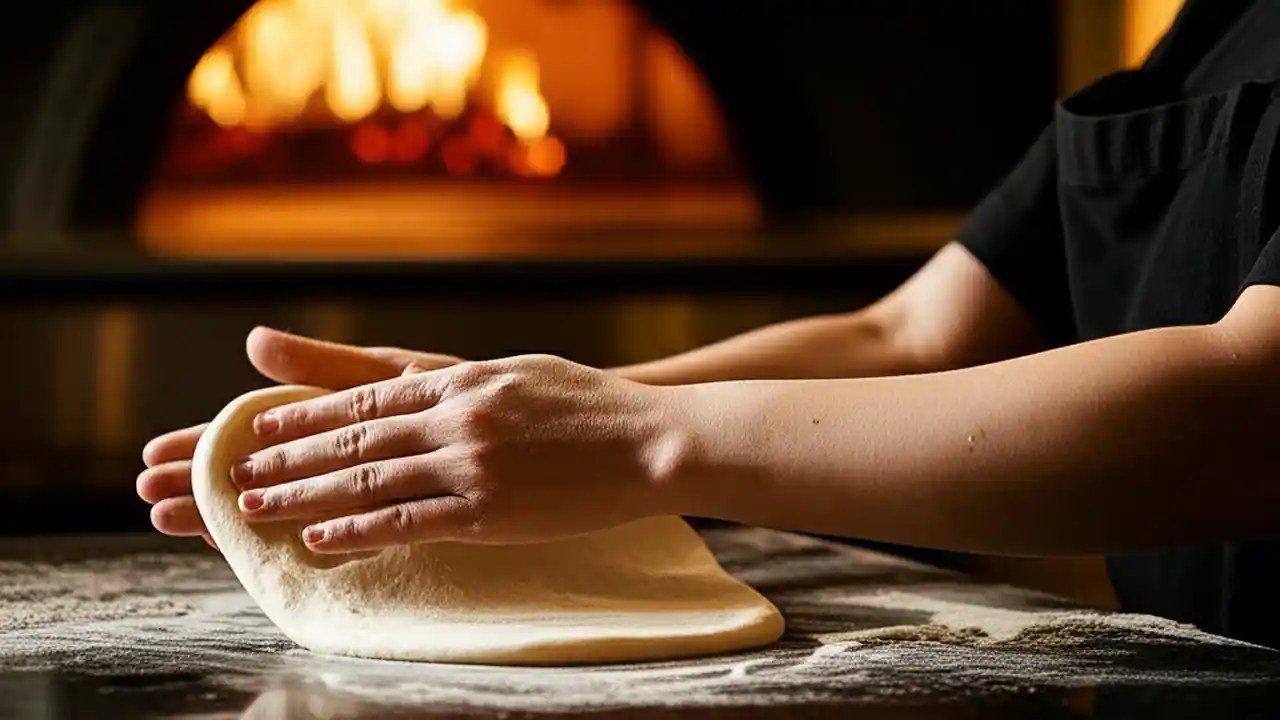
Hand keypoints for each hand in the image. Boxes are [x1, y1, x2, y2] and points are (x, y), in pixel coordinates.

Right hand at [136, 326, 462, 544]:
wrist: (546, 439)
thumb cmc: (474, 400)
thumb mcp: (404, 377)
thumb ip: (332, 369)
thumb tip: (252, 341)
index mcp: (345, 418)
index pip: (259, 432)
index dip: (209, 440)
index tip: (155, 450)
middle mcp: (349, 459)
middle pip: (259, 474)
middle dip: (203, 481)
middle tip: (145, 493)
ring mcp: (367, 493)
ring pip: (284, 506)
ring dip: (224, 513)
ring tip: (163, 516)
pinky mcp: (394, 527)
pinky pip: (333, 536)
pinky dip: (288, 539)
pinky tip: (240, 545)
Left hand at [230, 354, 681, 552]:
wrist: (654, 440)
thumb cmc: (595, 405)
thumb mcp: (523, 371)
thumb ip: (465, 380)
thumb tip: (421, 384)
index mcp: (463, 380)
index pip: (364, 397)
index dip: (304, 412)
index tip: (258, 426)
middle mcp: (456, 418)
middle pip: (352, 439)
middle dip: (285, 457)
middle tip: (234, 473)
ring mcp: (471, 465)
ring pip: (367, 482)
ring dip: (303, 496)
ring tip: (254, 509)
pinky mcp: (490, 512)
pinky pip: (409, 524)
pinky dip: (358, 532)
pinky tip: (321, 540)